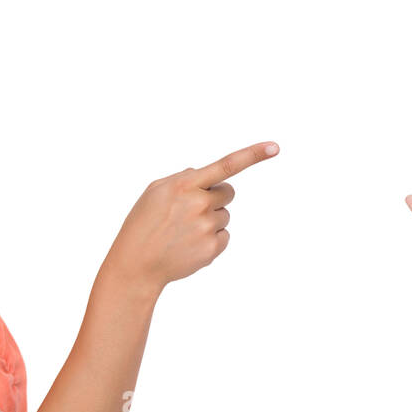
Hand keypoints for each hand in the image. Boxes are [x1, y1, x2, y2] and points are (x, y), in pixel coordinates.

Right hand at [104, 141, 278, 293]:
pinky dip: (211, 239)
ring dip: (209, 220)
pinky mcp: (213, 248)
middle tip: (191, 211)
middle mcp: (199, 203)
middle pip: (228, 192)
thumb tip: (200, 173)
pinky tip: (189, 245)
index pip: (225, 165)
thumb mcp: (155, 191)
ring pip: (224, 215)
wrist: (137, 264)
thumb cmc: (143, 224)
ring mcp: (207, 227)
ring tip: (184, 232)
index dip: (253, 155)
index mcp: (185, 185)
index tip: (275, 147)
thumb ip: (182, 178)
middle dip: (215, 197)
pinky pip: (224, 236)